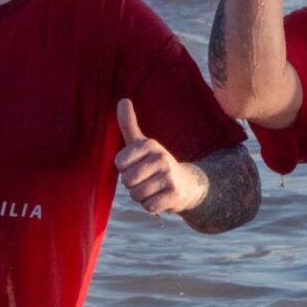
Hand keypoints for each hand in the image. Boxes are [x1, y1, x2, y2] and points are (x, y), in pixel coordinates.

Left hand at [115, 99, 206, 214]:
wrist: (187, 184)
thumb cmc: (156, 163)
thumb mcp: (142, 143)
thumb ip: (129, 124)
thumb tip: (122, 100)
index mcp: (149, 144)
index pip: (119, 163)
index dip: (125, 169)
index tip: (137, 166)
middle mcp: (161, 156)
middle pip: (127, 180)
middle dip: (132, 185)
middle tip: (146, 180)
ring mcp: (169, 175)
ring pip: (137, 194)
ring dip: (142, 197)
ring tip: (153, 189)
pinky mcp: (175, 193)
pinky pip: (149, 206)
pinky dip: (151, 206)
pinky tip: (161, 198)